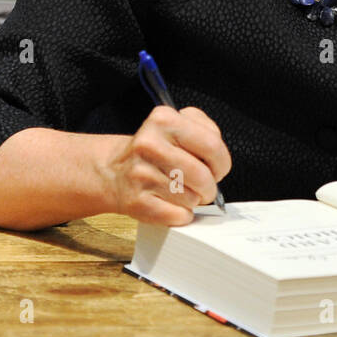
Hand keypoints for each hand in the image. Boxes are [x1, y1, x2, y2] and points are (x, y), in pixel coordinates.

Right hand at [99, 105, 231, 225]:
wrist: (114, 171)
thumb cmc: (155, 151)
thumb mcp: (180, 125)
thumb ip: (207, 133)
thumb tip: (219, 162)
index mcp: (164, 120)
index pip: (212, 145)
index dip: (222, 163)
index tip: (218, 168)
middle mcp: (149, 145)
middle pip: (203, 176)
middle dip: (210, 187)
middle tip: (203, 186)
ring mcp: (140, 174)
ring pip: (191, 198)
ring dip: (193, 200)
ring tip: (180, 191)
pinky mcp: (136, 202)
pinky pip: (178, 216)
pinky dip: (182, 214)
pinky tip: (171, 203)